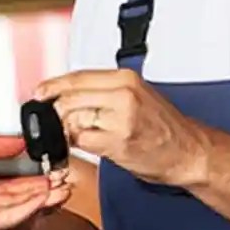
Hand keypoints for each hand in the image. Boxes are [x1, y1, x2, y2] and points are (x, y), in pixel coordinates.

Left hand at [0, 136, 70, 229]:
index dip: (29, 180)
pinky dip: (30, 207)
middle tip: (64, 182)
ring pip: (20, 209)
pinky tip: (44, 197)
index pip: (8, 186)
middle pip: (19, 199)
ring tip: (63, 189)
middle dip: (43, 191)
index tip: (47, 172)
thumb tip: (15, 142)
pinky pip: (12, 216)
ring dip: (43, 200)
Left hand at [34, 69, 206, 186]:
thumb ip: (103, 90)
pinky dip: (78, 144)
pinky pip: (81, 141)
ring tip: (82, 134)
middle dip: (56, 111)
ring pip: (72, 119)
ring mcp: (120, 119)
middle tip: (56, 120)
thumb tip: (66, 92)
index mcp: (125, 79)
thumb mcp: (136, 95)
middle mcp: (123, 95)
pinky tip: (89, 144)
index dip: (53, 86)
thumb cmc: (164, 126)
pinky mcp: (118, 143)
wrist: (190, 151)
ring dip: (68, 130)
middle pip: (69, 98)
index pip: (76, 77)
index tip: (40, 93)